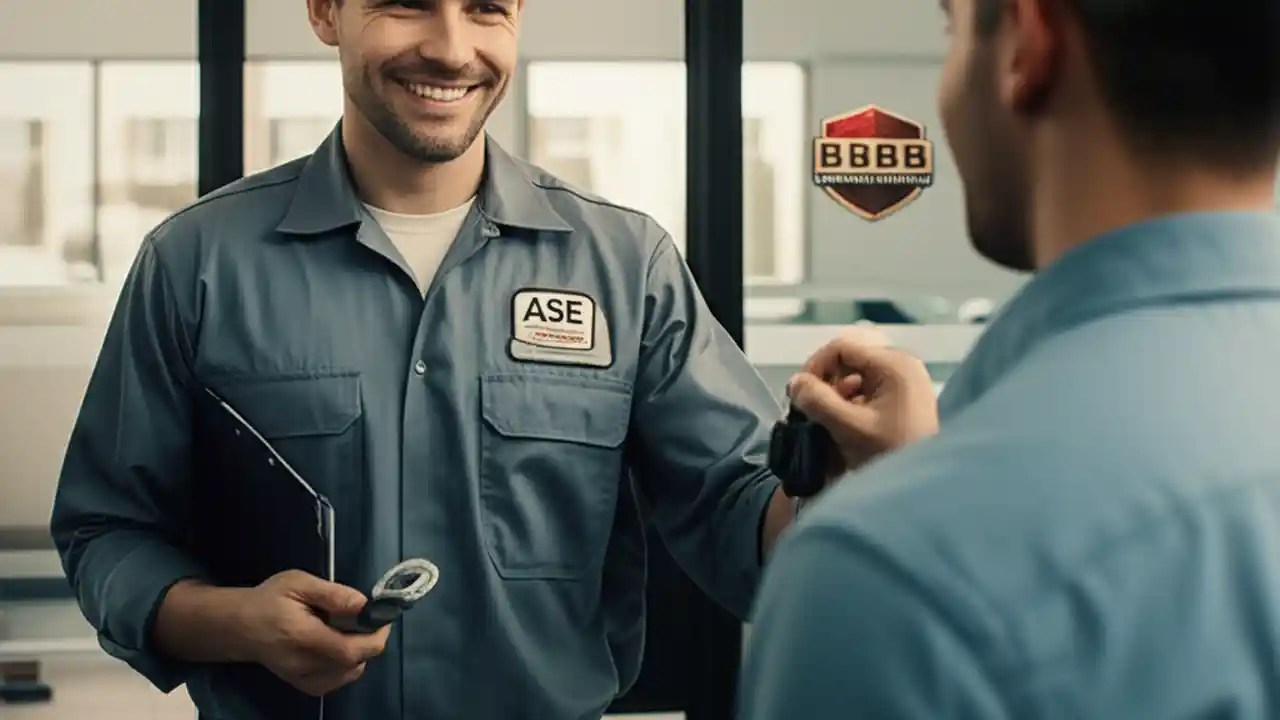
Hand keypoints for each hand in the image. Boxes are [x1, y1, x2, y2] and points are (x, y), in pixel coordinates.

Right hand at [236, 570, 390, 696]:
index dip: (374, 638)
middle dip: (370, 643)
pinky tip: (340, 648)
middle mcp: (303, 664)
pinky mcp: (301, 684)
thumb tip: (364, 604)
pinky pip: (335, 681)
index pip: (349, 651)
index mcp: (303, 637)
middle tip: (368, 621)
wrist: (239, 625)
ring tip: (351, 632)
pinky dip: (346, 667)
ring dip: (359, 654)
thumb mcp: (298, 582)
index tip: (382, 620)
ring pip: (347, 674)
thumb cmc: (269, 599)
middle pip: (352, 664)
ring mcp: (301, 678)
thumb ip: (333, 594)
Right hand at [787, 329, 938, 474]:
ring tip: (829, 422)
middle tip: (813, 411)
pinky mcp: (906, 399)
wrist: (928, 488)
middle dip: (826, 384)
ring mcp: (907, 382)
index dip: (815, 366)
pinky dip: (852, 404)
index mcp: (893, 364)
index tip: (800, 395)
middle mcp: (903, 365)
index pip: (841, 347)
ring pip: (858, 377)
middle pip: (849, 361)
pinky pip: (870, 391)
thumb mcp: (849, 427)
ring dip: (837, 396)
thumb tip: (795, 382)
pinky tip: (847, 427)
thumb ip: (817, 401)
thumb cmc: (891, 453)